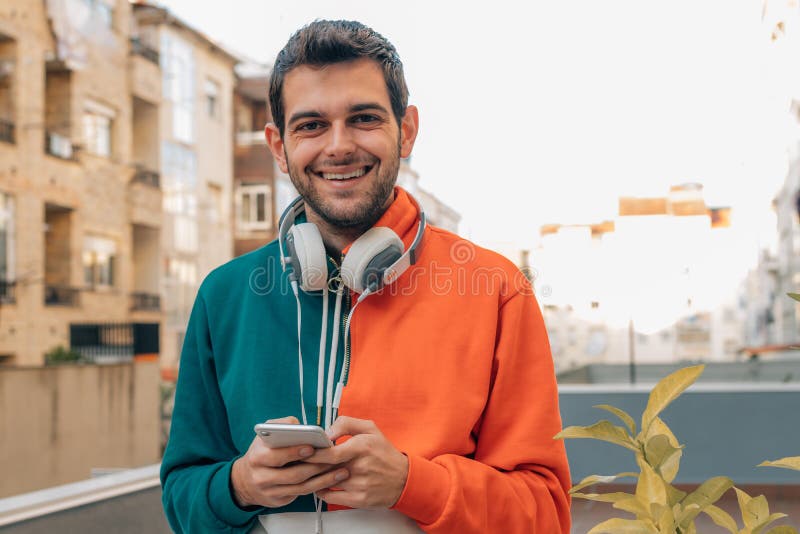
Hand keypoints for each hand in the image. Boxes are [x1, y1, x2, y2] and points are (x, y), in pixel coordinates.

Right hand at [230, 416, 349, 508]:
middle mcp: (262, 477)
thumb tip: (299, 425)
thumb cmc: (261, 453)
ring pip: (301, 487)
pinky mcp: (279, 501)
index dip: (295, 452)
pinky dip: (319, 486)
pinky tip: (332, 479)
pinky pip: (302, 494)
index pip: (277, 455)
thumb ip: (281, 425)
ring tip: (340, 470)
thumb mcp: (266, 434)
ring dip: (323, 479)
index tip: (312, 447)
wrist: (246, 480)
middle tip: (334, 459)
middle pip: (293, 474)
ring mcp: (271, 491)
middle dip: (316, 466)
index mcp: (257, 457)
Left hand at [305, 416, 408, 508]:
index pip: (330, 453)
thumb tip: (327, 432)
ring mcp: (359, 485)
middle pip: (326, 468)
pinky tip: (321, 484)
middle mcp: (360, 467)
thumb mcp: (370, 428)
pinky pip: (331, 497)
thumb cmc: (384, 453)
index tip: (305, 450)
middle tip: (301, 461)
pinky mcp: (359, 500)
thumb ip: (346, 423)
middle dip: (311, 465)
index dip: (314, 453)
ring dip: (315, 477)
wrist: (403, 479)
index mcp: (362, 446)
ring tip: (309, 472)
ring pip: (327, 482)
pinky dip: (322, 491)